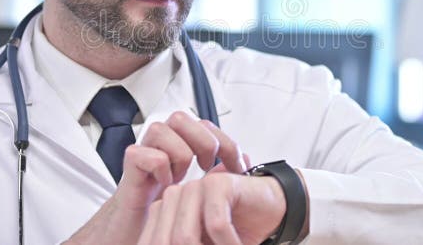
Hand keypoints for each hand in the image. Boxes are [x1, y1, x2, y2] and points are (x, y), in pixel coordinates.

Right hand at [64, 112, 246, 243]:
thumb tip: (246, 159)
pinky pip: (149, 155)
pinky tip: (165, 185)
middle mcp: (162, 139)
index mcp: (180, 139)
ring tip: (180, 177)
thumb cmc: (167, 201)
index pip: (206, 123)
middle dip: (202, 142)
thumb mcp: (200, 184)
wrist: (138, 222)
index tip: (235, 165)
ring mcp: (144, 148)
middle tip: (205, 167)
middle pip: (183, 117)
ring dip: (180, 156)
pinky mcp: (131, 163)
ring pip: (164, 130)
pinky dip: (162, 171)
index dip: (226, 141)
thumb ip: (219, 169)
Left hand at [136, 172, 286, 244]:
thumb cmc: (236, 232)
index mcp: (164, 211)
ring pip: (185, 236)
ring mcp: (194, 188)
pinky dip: (229, 243)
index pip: (151, 243)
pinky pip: (215, 225)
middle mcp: (174, 197)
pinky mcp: (218, 184)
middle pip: (167, 242)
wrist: (271, 209)